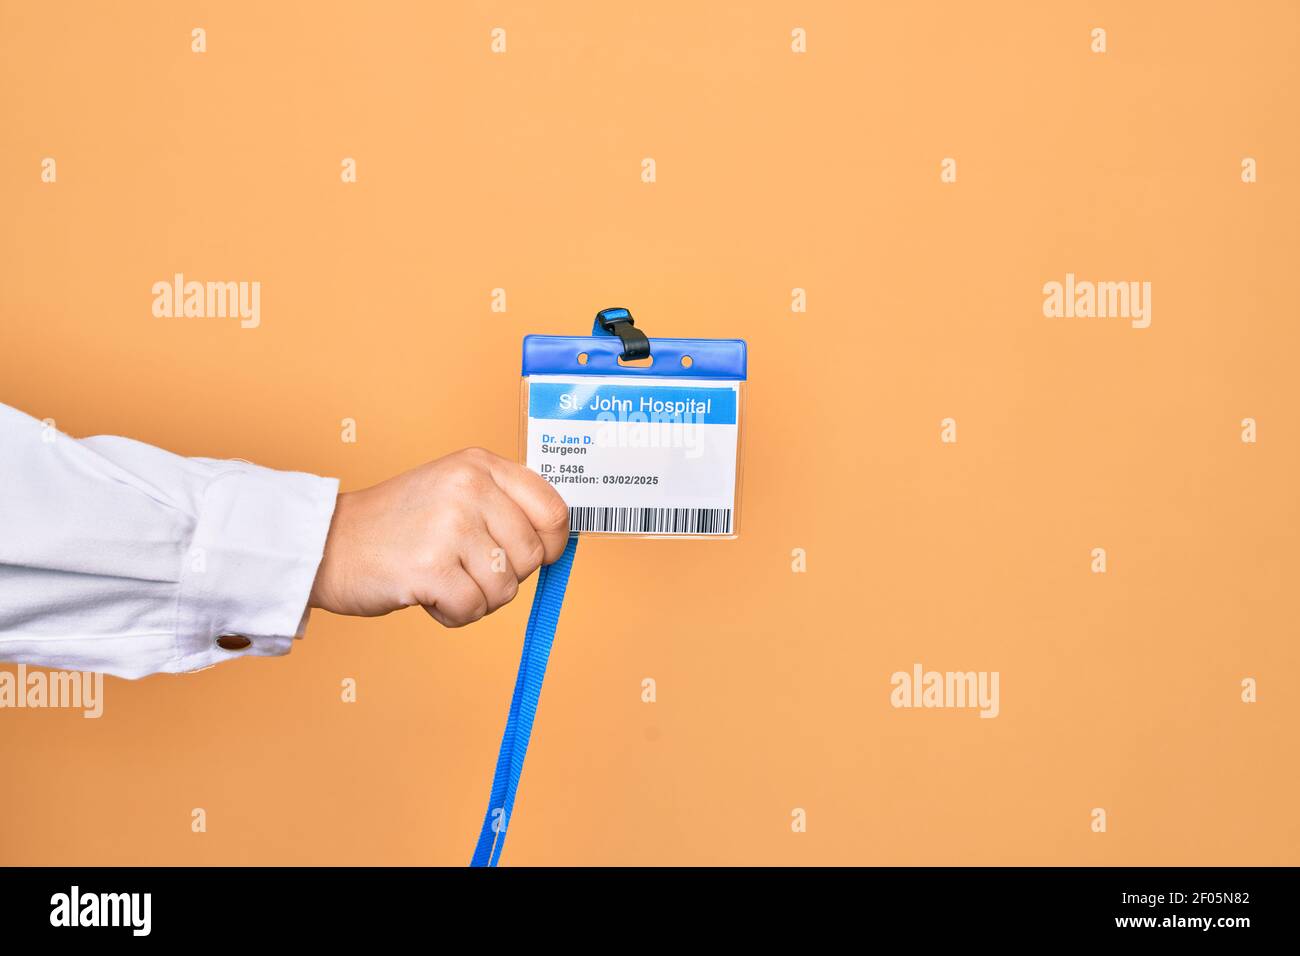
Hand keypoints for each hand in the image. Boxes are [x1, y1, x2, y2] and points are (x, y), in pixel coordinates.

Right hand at [309, 447, 569, 626]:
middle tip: (463, 568)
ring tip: (440, 578)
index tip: (532, 557)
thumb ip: (502, 507)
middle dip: (503, 576)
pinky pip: (473, 609)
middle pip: (531, 556)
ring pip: (505, 587)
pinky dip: (453, 614)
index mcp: (480, 465)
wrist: (326, 543)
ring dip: (476, 598)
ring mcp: (450, 525)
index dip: (550, 544)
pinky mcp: (431, 566)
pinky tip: (426, 594)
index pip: (553, 510)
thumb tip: (555, 545)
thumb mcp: (453, 491)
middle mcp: (469, 487)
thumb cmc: (395, 526)